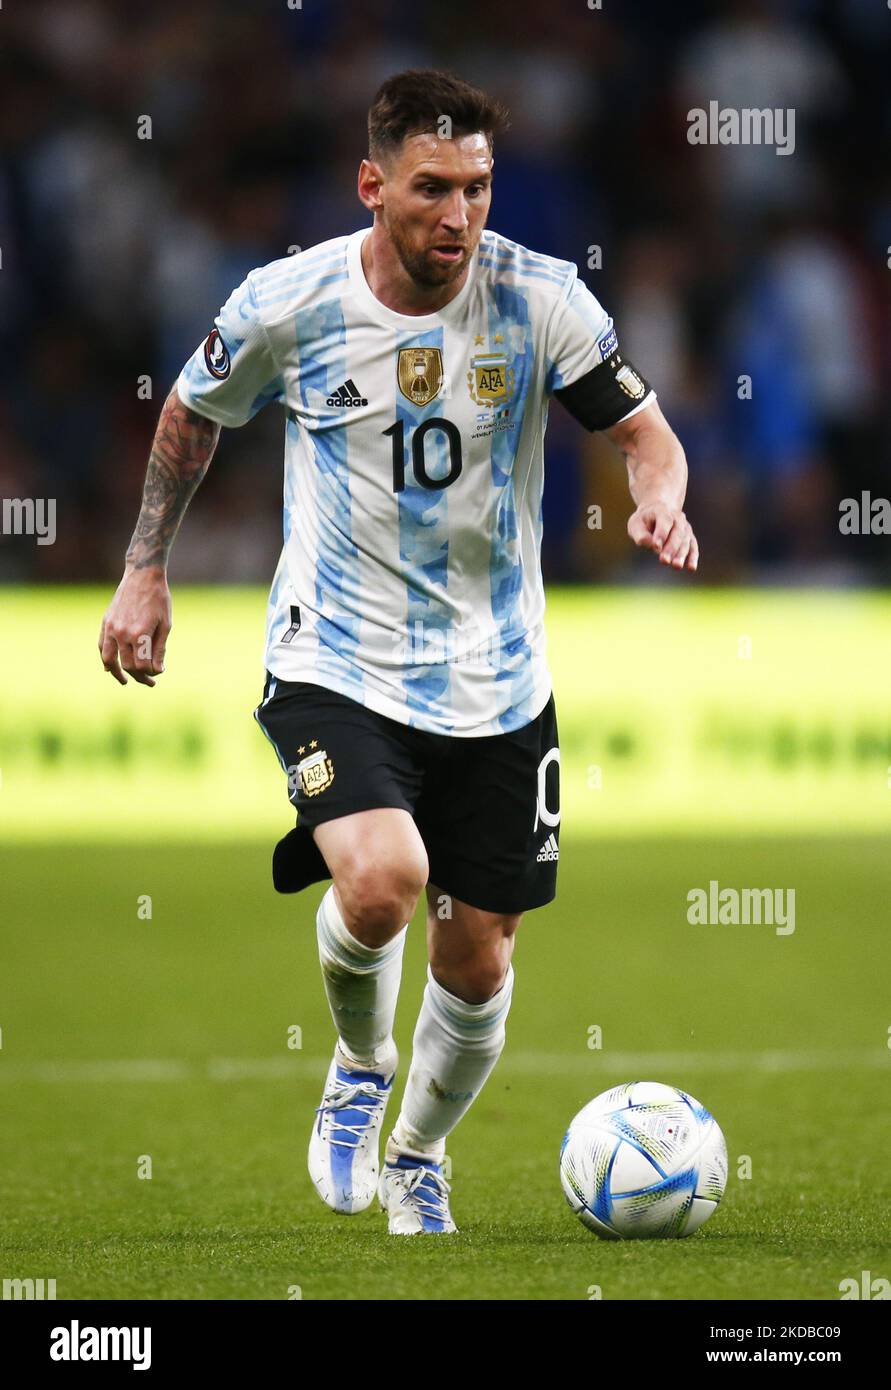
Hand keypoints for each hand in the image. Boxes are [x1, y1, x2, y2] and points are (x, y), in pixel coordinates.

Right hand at [99, 567, 171, 685]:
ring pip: (109, 659)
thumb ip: (159, 649)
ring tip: (125, 681)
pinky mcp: (106, 622)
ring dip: (117, 673)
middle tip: (149, 682)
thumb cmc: (159, 599)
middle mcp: (122, 633)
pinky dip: (105, 658)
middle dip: (138, 676)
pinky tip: (109, 668)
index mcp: (139, 634)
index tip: (158, 674)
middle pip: (127, 665)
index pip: (141, 666)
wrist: (142, 575)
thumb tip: (157, 670)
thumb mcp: (165, 625)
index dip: (150, 673)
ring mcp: (111, 628)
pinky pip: (101, 646)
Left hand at [628, 504, 698, 571]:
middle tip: (664, 560)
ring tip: (676, 566)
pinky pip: (693, 547)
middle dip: (671, 548)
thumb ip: (641, 534)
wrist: (656, 513)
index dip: (661, 534)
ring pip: (685, 541)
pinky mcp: (689, 537)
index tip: (656, 546)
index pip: (664, 522)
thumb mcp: (636, 524)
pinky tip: (691, 568)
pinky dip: (692, 557)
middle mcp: (677, 518)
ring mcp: (685, 527)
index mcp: (663, 511)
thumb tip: (650, 544)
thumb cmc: (643, 521)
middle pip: (677, 533)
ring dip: (681, 554)